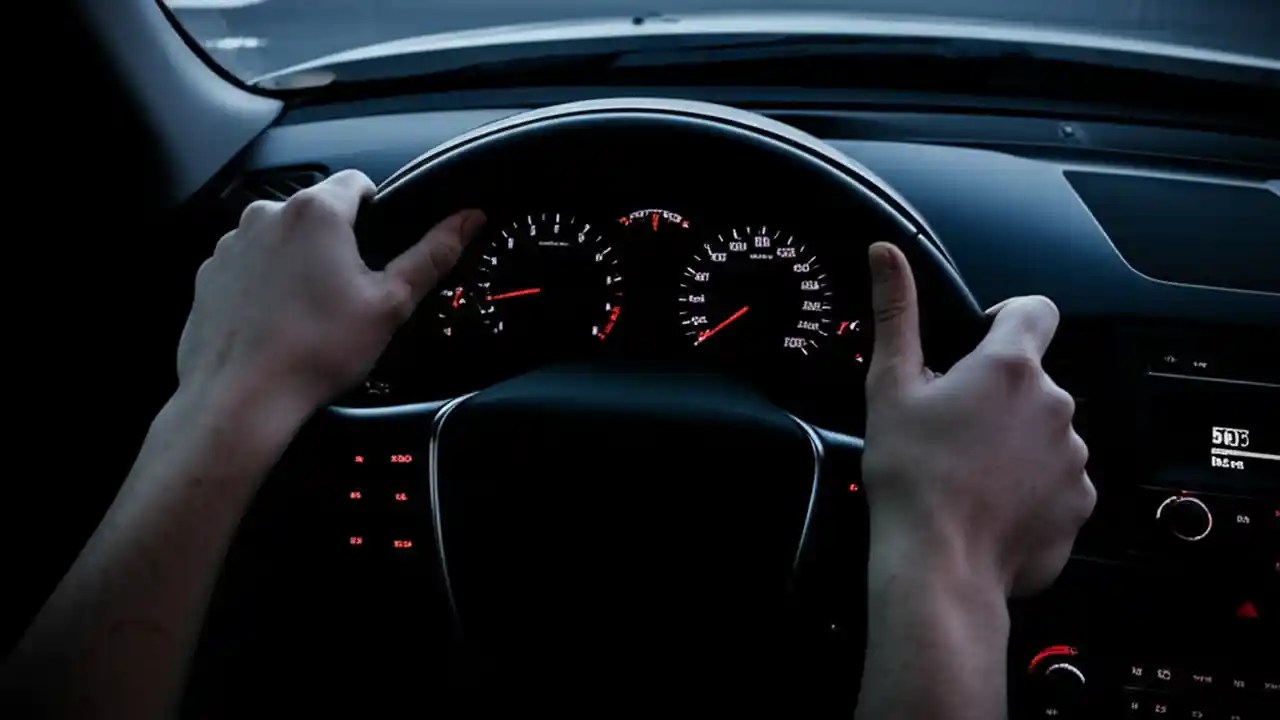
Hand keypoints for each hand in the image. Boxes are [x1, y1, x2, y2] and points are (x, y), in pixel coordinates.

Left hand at [178, 169, 483, 418]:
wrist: (242, 396)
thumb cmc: (317, 350)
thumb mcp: (391, 303)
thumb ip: (432, 255)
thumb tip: (468, 219)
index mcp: (317, 211)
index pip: (357, 182)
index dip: (376, 211)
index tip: (379, 249)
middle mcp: (267, 215)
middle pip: (317, 212)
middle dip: (336, 243)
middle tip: (350, 293)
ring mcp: (232, 243)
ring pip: (281, 238)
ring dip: (298, 262)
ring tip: (311, 312)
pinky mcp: (209, 274)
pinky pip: (249, 266)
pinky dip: (265, 285)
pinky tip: (278, 322)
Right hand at [861, 242, 1093, 595]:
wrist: (939, 565)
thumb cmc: (911, 478)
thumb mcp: (890, 386)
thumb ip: (895, 312)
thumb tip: (886, 256)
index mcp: (1009, 367)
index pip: (1035, 309)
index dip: (1007, 318)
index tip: (980, 343)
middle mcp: (1054, 405)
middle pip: (1033, 379)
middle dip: (999, 395)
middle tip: (952, 426)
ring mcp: (1073, 455)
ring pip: (1045, 430)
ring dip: (1016, 441)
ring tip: (969, 470)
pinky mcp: (1080, 500)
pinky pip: (1057, 479)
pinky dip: (1030, 485)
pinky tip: (990, 501)